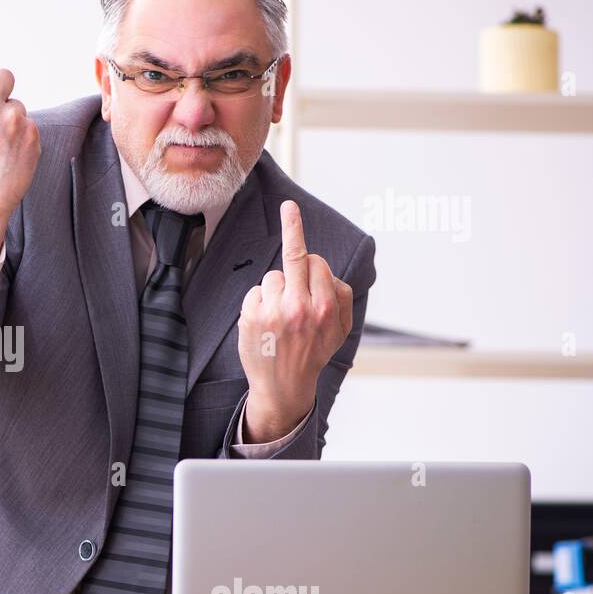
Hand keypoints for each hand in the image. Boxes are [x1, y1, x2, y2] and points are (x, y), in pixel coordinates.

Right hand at [0, 69, 40, 261]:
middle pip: (3, 77)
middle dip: (3, 87)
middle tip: (2, 107)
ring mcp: (11, 118)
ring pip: (17, 107)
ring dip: (12, 123)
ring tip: (1, 148)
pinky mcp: (30, 132)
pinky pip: (29, 127)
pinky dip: (23, 140)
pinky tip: (12, 156)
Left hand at [237, 200, 353, 441]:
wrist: (283, 387)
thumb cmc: (313, 353)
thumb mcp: (340, 330)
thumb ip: (341, 297)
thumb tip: (330, 271)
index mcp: (325, 307)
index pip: (315, 262)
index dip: (310, 256)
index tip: (293, 209)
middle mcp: (299, 307)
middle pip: (294, 258)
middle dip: (292, 231)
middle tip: (289, 206)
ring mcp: (273, 312)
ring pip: (272, 277)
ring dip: (276, 290)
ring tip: (280, 317)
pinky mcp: (251, 318)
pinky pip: (255, 292)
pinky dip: (258, 303)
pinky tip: (265, 324)